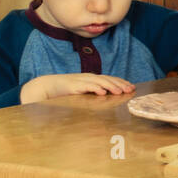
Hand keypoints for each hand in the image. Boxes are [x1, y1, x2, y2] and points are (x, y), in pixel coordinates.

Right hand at [20, 74, 135, 102]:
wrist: (46, 86)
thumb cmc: (65, 90)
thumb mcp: (82, 91)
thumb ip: (93, 93)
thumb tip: (105, 99)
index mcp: (91, 79)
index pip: (109, 79)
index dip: (121, 82)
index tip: (131, 87)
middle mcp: (88, 78)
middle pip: (107, 79)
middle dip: (120, 84)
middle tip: (130, 89)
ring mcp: (81, 81)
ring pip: (99, 82)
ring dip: (111, 86)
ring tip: (120, 91)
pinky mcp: (73, 86)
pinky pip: (86, 87)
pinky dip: (95, 89)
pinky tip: (102, 93)